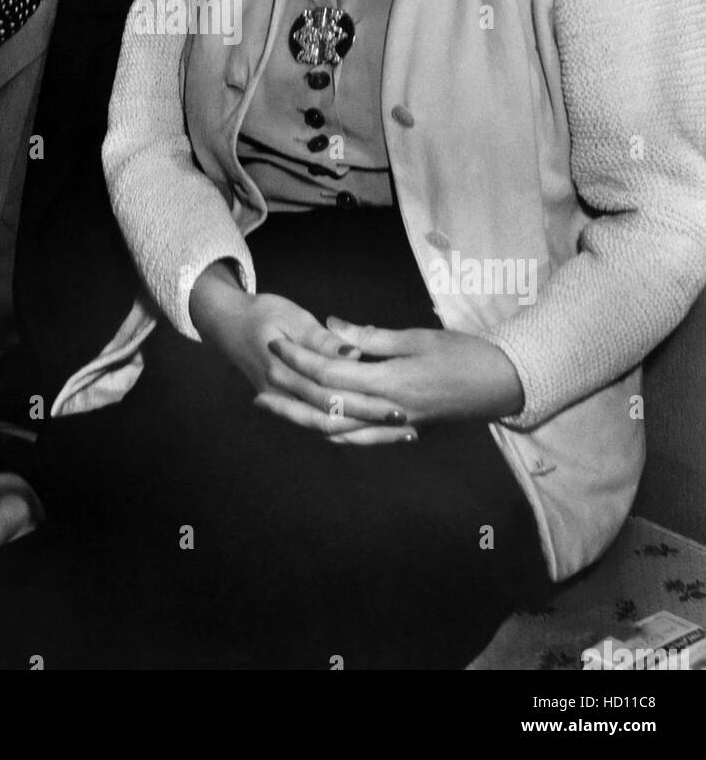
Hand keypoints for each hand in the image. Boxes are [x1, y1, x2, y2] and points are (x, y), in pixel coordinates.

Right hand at [189, 267, 416, 443]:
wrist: (226, 324)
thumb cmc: (262, 313)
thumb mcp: (291, 316)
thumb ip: (321, 340)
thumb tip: (352, 354)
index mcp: (284, 370)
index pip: (331, 393)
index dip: (365, 401)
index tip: (398, 401)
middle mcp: (282, 393)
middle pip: (331, 415)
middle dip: (370, 420)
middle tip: (407, 421)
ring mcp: (283, 403)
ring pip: (324, 427)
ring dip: (362, 432)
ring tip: (398, 432)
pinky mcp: (286, 405)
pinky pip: (316, 424)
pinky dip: (345, 431)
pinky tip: (373, 430)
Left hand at [268, 320, 523, 444]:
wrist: (503, 386)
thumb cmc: (464, 353)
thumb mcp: (416, 337)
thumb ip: (371, 337)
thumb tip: (330, 326)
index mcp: (389, 382)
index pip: (330, 372)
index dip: (300, 358)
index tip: (276, 342)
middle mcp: (388, 411)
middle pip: (326, 405)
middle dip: (291, 391)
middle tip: (262, 378)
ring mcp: (396, 426)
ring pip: (338, 428)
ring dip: (303, 417)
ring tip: (275, 407)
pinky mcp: (404, 432)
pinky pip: (361, 439)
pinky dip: (335, 433)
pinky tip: (318, 426)